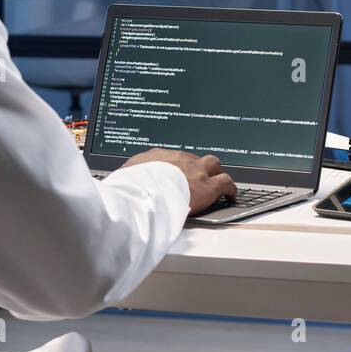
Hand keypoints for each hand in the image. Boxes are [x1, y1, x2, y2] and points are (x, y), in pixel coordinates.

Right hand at [120, 149, 236, 215]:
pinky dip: (230, 189)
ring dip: (216, 173)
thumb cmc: (133, 184)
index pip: (172, 158)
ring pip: (213, 164)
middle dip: (198, 167)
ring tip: (217, 183)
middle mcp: (180, 159)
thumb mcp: (125, 175)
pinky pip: (226, 182)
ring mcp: (196, 171)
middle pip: (194, 158)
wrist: (146, 190)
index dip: (177, 167)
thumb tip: (119, 182)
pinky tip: (231, 195)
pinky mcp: (208, 186)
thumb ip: (127, 176)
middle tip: (199, 177)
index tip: (177, 174)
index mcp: (159, 156)